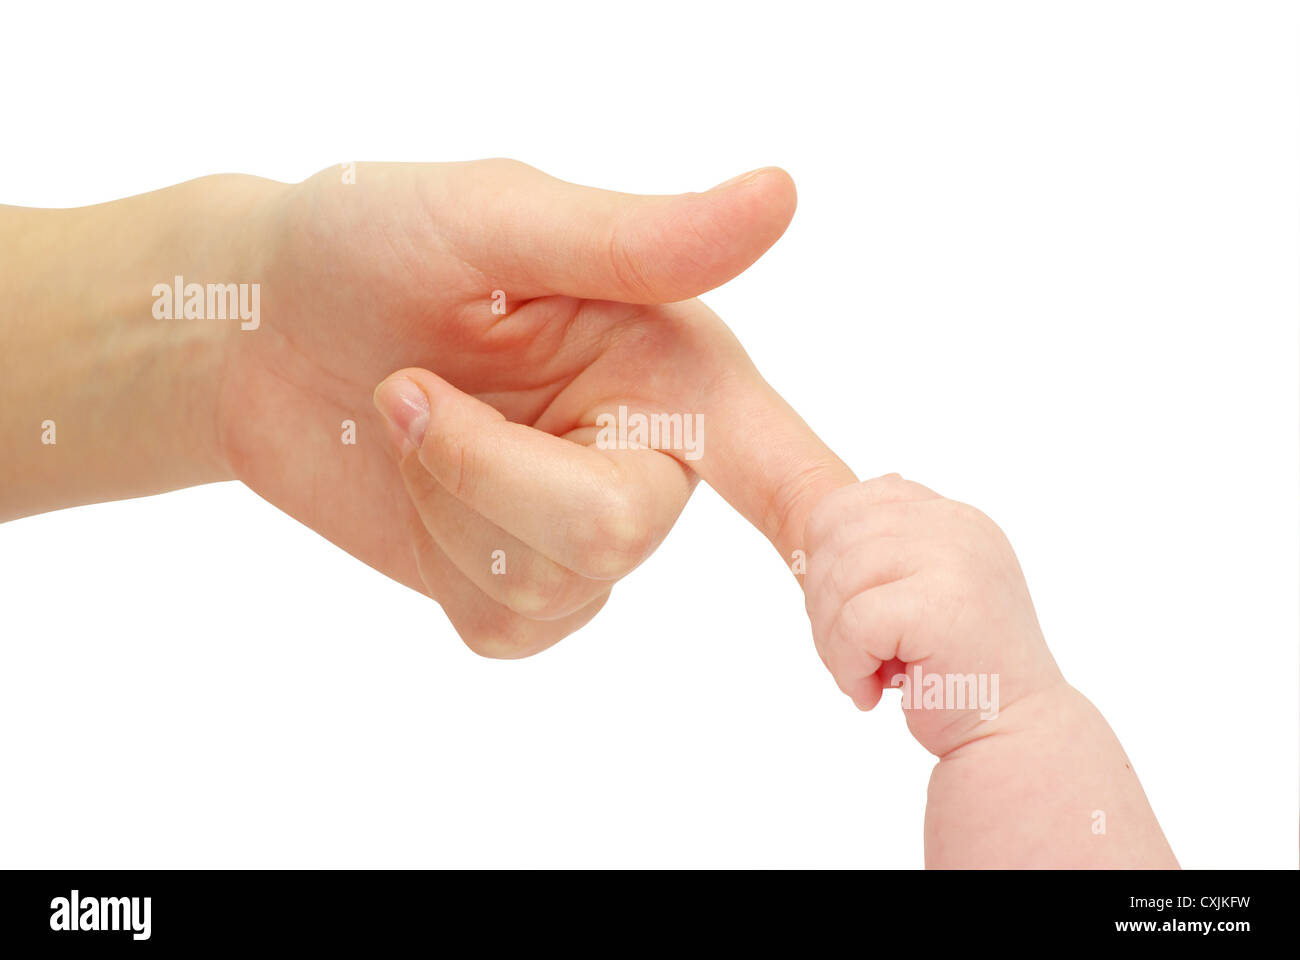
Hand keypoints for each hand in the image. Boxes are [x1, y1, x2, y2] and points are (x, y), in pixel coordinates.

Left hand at [218, 161, 854, 655]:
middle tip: (406, 389)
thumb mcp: (495, 217)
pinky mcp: (514, 590)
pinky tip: (416, 489)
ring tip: (406, 414)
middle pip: (621, 529)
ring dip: (445, 499)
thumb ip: (636, 236)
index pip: (781, 460)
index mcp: (668, 363)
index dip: (833, 525)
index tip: (889, 598)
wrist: (252, 330)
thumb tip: (779, 197)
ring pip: (558, 582)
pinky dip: (439, 555)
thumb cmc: (370, 243)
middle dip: (487, 470)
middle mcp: (643, 453)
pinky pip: (506, 626)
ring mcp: (580, 530)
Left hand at [802, 473, 1064, 752]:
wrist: (1016, 734)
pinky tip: (872, 692)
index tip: (845, 606)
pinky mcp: (937, 604)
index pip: (852, 502)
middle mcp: (957, 527)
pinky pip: (852, 622)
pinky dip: (847, 665)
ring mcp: (952, 560)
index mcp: (953, 518)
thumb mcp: (927, 593)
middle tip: (849, 652)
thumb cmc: (962, 673)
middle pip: (835, 537)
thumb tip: (816, 528)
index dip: (826, 553)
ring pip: (838, 579)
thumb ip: (890, 554)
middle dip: (822, 601)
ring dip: (832, 639)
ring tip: (863, 674)